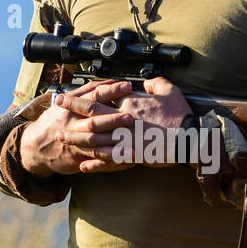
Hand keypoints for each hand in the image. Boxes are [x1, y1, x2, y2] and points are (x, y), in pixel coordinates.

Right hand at [17, 79, 135, 177]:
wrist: (34, 146)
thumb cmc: (53, 122)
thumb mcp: (64, 104)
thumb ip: (86, 92)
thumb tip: (106, 82)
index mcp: (73, 108)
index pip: (93, 97)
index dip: (110, 91)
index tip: (126, 87)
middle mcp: (74, 124)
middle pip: (94, 120)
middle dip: (113, 119)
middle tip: (130, 116)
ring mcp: (76, 142)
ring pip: (96, 143)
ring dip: (115, 144)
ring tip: (132, 144)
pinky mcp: (78, 157)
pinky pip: (96, 159)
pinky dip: (111, 160)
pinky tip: (126, 161)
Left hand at [59, 76, 192, 173]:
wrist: (189, 139)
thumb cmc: (181, 115)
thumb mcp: (170, 91)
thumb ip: (156, 83)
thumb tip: (147, 82)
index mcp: (130, 103)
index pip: (102, 95)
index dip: (87, 92)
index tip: (76, 89)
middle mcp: (122, 120)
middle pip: (91, 114)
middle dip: (72, 109)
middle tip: (57, 105)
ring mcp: (124, 140)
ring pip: (94, 138)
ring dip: (76, 138)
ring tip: (62, 137)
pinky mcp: (130, 156)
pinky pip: (107, 160)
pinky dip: (94, 163)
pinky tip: (82, 166)